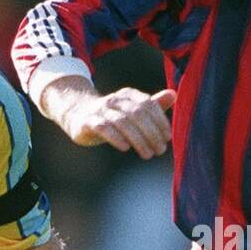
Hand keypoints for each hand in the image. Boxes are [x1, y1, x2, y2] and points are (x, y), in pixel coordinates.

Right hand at [60, 85, 175, 156]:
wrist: (77, 114)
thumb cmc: (110, 115)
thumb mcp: (131, 109)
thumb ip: (152, 105)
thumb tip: (173, 94)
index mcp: (128, 95)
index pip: (149, 105)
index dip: (160, 121)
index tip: (167, 138)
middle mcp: (115, 100)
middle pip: (138, 114)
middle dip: (152, 133)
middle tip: (160, 150)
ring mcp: (100, 110)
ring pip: (123, 122)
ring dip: (138, 139)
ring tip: (147, 154)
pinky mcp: (88, 122)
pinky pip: (104, 128)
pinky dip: (116, 137)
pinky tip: (125, 148)